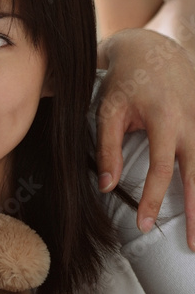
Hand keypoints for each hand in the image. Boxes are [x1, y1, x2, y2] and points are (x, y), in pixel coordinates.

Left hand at [96, 27, 194, 250]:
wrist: (152, 49)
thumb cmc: (125, 82)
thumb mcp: (108, 111)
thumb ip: (108, 149)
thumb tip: (107, 188)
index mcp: (166, 119)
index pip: (162, 168)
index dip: (153, 199)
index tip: (145, 225)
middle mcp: (192, 121)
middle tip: (193, 243)